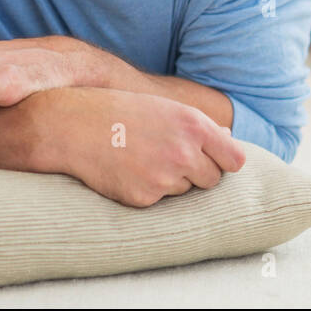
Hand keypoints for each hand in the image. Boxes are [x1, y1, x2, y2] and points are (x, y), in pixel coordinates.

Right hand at [42, 88, 246, 207]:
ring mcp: (164, 178)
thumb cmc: (122, 112)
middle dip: (196, 173)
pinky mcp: (145, 198)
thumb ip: (200, 126)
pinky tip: (127, 171)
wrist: (75, 125)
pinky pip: (159, 202)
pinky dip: (147, 191)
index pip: (234, 160)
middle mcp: (184, 152)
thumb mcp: (166, 108)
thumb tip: (229, 139)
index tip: (214, 161)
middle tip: (167, 157)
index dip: (224, 162)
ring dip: (170, 181)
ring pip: (184, 191)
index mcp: (194, 126)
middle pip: (211, 180)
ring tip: (141, 158)